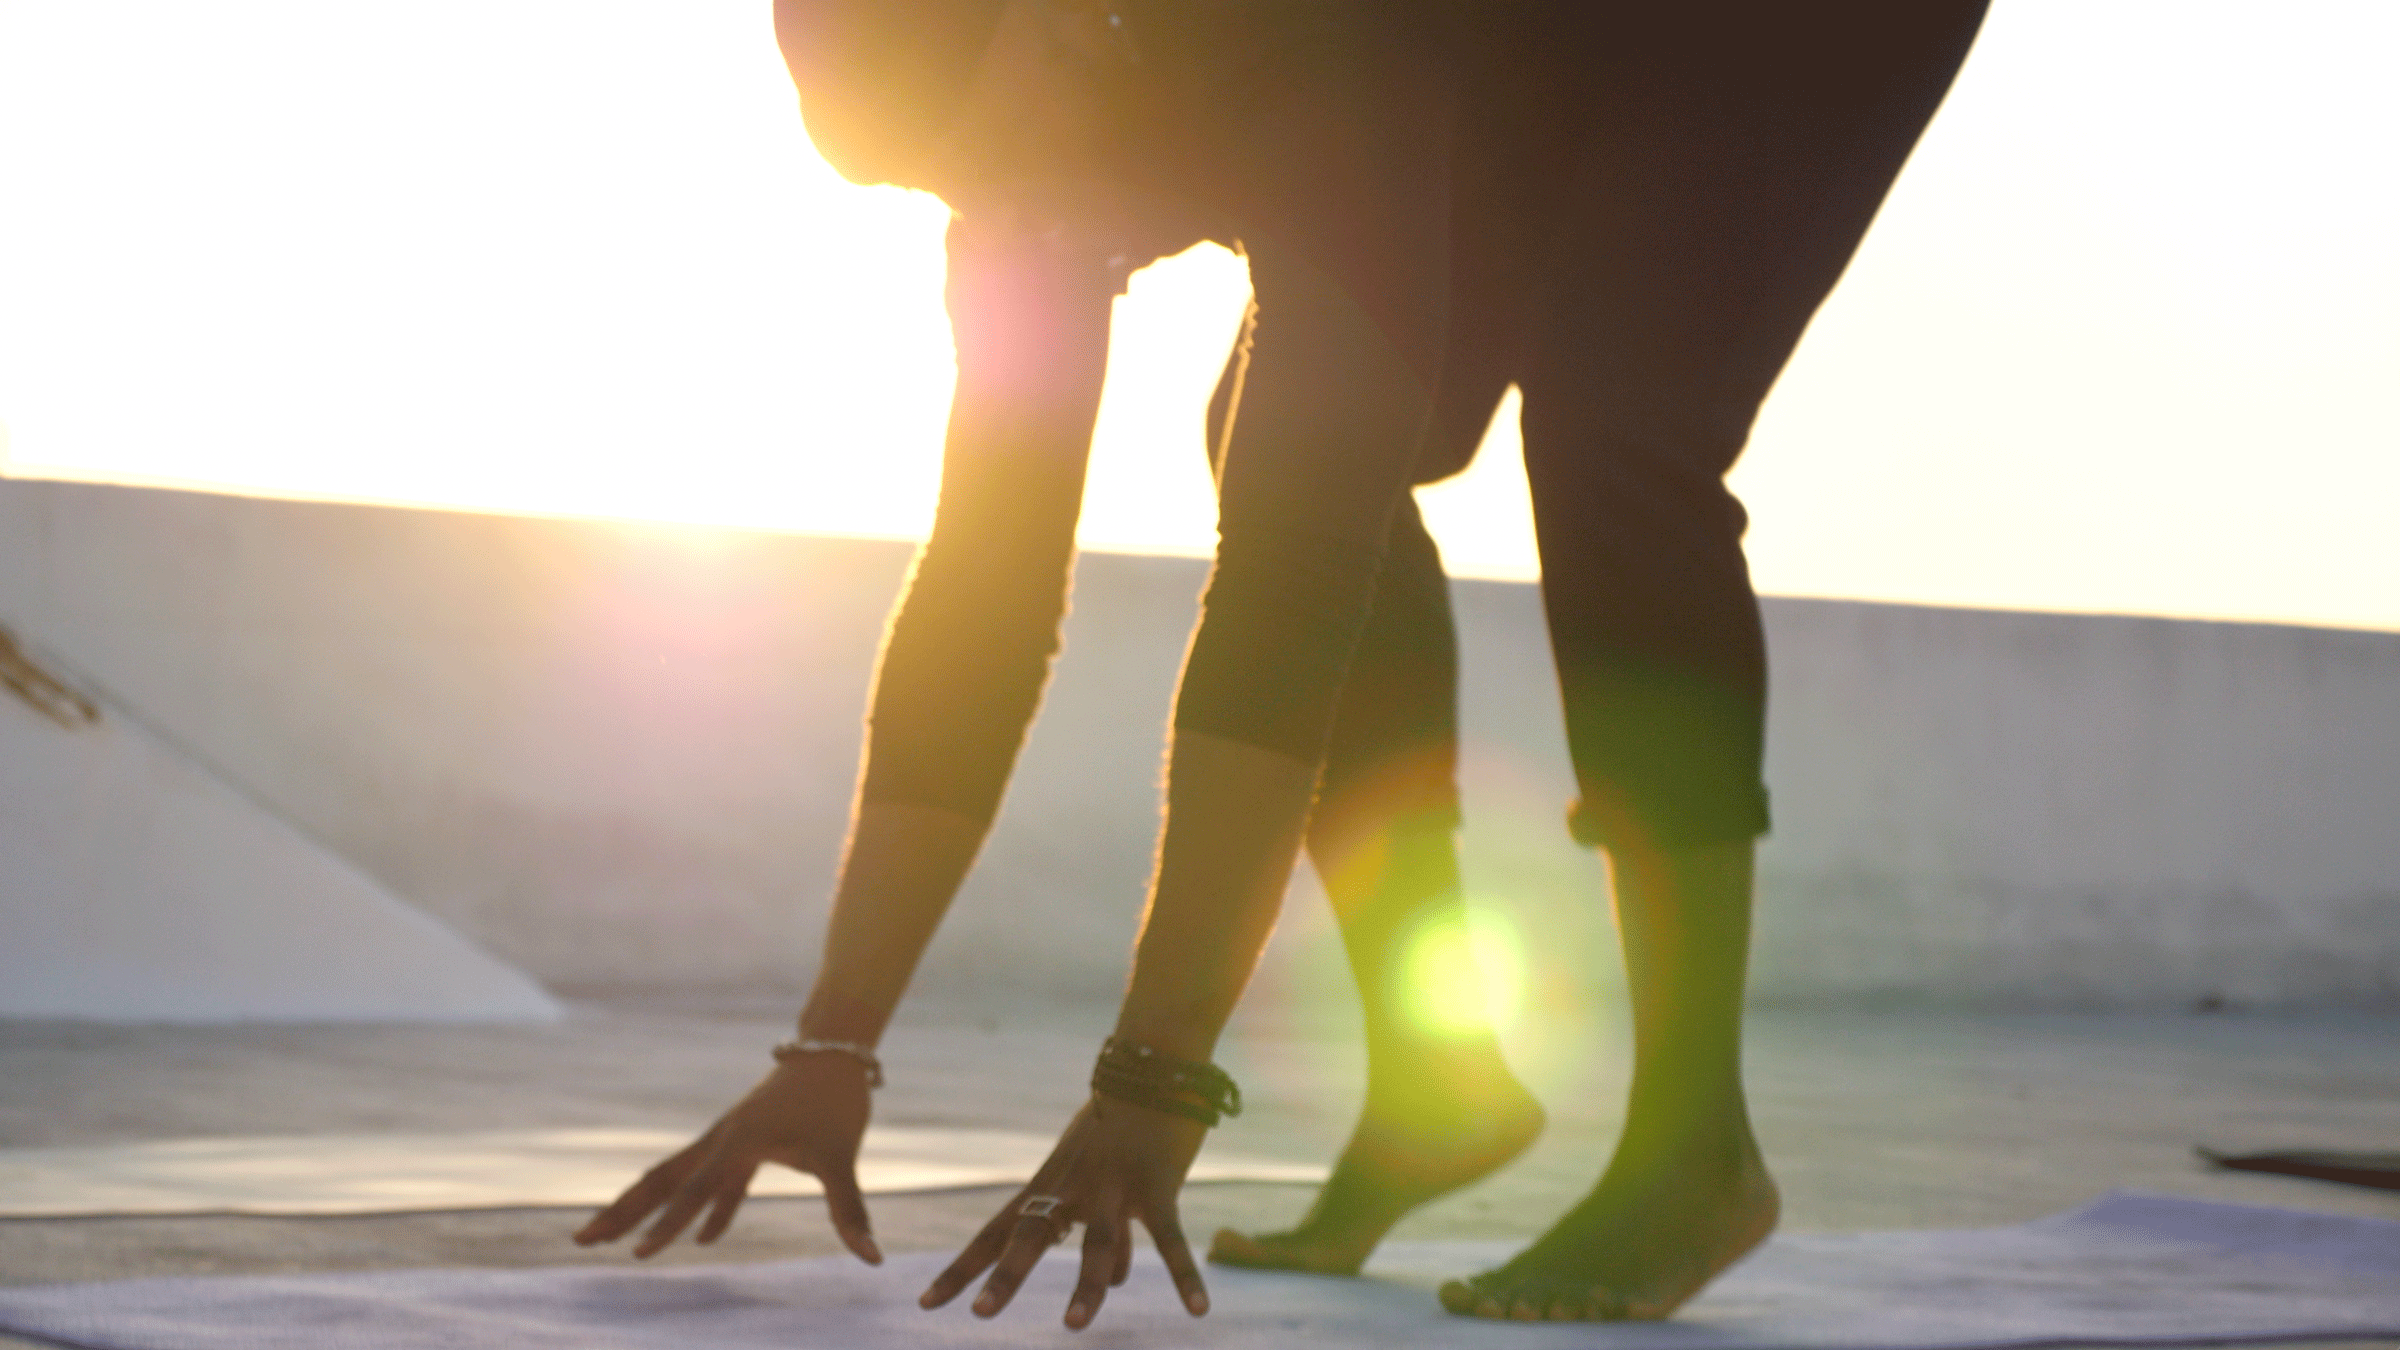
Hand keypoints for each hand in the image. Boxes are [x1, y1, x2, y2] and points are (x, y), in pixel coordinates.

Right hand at [571, 1051, 879, 1262]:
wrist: (834, 1050)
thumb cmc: (837, 1100)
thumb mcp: (841, 1158)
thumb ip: (851, 1210)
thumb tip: (872, 1258)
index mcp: (737, 1143)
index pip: (694, 1194)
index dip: (667, 1227)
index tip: (638, 1256)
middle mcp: (721, 1139)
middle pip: (660, 1182)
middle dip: (621, 1214)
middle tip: (582, 1241)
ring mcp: (728, 1138)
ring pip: (676, 1178)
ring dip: (645, 1208)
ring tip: (612, 1237)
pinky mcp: (743, 1140)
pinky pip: (713, 1180)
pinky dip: (706, 1208)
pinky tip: (706, 1238)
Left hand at [920, 1096, 1210, 1329]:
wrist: (1152, 1069)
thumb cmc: (1121, 1123)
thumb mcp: (1097, 1174)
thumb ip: (1108, 1231)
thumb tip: (1120, 1280)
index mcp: (1047, 1185)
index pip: (994, 1233)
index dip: (962, 1270)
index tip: (926, 1303)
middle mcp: (1070, 1187)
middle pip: (1030, 1235)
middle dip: (1005, 1277)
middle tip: (980, 1314)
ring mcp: (1113, 1186)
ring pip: (1096, 1243)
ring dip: (1086, 1286)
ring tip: (1072, 1326)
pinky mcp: (1156, 1186)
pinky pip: (1170, 1240)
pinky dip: (1184, 1276)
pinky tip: (1198, 1311)